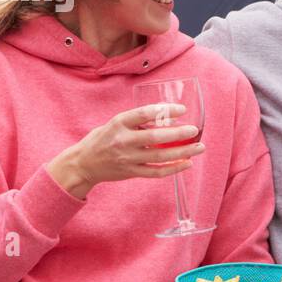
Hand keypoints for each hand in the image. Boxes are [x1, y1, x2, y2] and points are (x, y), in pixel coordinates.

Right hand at [46, 103, 204, 199]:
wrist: (83, 164)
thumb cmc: (102, 139)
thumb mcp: (115, 123)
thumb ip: (137, 121)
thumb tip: (166, 116)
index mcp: (118, 123)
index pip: (144, 113)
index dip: (165, 110)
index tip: (182, 110)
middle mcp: (123, 141)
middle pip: (155, 137)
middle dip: (178, 134)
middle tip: (194, 130)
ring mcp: (127, 159)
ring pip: (160, 157)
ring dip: (182, 152)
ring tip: (199, 147)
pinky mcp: (131, 172)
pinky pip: (156, 172)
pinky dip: (173, 169)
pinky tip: (187, 163)